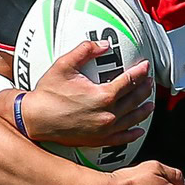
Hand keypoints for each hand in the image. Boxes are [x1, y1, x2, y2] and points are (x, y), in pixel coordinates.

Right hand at [20, 38, 155, 146]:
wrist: (34, 119)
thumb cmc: (47, 94)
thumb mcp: (64, 65)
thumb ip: (85, 50)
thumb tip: (104, 44)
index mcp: (103, 95)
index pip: (129, 81)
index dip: (140, 72)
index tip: (145, 66)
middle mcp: (108, 114)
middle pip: (134, 100)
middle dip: (144, 89)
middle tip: (149, 82)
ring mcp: (104, 130)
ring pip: (132, 119)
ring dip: (143, 110)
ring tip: (150, 104)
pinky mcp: (98, 140)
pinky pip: (122, 139)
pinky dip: (132, 134)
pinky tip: (139, 130)